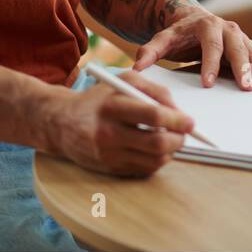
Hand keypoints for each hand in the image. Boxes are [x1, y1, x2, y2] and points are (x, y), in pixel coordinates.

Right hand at [43, 71, 193, 176]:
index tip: (190, 121)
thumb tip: (177, 109)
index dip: (177, 120)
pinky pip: (144, 169)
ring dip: (170, 151)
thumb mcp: (122, 81)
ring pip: (154, 160)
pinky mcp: (110, 169)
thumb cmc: (98, 99)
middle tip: (185, 133)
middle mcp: (109, 133)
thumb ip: (153, 89)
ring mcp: (109, 155)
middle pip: (156, 144)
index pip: (153, 116)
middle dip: (178, 139)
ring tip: (171, 139)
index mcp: (112, 107)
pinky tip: (155, 148)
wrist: (61, 123)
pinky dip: (157, 160)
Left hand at [132, 10, 251, 89]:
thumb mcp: (162, 39)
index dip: (210, 64)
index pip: (211, 45)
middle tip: (245, 87)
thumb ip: (149, 51)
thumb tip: (136, 67)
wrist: (192, 21)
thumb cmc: (177, 34)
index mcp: (206, 25)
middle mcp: (226, 28)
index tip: (208, 84)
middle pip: (237, 47)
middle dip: (242, 67)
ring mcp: (239, 36)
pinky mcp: (246, 45)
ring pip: (251, 51)